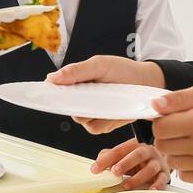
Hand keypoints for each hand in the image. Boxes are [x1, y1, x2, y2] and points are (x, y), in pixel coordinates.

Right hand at [46, 56, 165, 134]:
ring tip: (110, 98)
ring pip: (83, 121)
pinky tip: (117, 108)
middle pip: (69, 110)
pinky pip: (98, 127)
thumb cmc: (122, 70)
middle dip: (78, 103)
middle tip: (93, 92)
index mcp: (76, 84)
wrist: (147, 81)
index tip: (44, 94)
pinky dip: (107, 119)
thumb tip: (51, 79)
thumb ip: (76, 71)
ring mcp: (94, 114)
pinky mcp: (106, 124)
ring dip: (95, 111)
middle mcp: (81, 101)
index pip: (56, 93)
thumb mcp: (99, 65)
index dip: (49, 95)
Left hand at [91, 137, 169, 190]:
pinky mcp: (165, 174)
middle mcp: (147, 152)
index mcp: (134, 145)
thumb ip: (109, 157)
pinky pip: (163, 179)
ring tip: (127, 185)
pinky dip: (158, 185)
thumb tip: (97, 163)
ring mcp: (157, 163)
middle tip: (115, 171)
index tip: (96, 169)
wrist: (159, 161)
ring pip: (150, 169)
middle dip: (125, 163)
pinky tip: (151, 190)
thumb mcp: (123, 155)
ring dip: (138, 178)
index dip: (106, 159)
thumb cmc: (137, 159)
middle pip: (137, 155)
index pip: (119, 150)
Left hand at [150, 87, 192, 183]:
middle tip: (181, 128)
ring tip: (190, 140)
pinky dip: (185, 166)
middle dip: (166, 135)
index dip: (161, 121)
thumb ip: (178, 99)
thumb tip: (154, 105)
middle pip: (162, 145)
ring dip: (174, 151)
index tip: (170, 117)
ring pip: (170, 161)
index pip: (159, 128)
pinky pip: (183, 175)